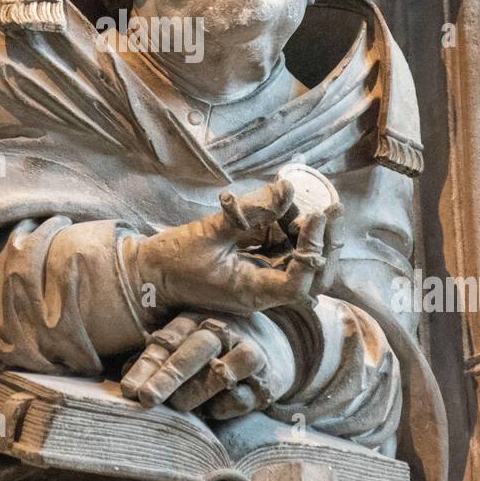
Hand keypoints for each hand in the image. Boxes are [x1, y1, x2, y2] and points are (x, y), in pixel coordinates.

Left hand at [120, 310, 294, 418]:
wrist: (270, 348)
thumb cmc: (211, 347)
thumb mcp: (184, 341)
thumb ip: (157, 358)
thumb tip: (125, 380)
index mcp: (195, 318)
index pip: (168, 341)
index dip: (147, 365)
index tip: (129, 390)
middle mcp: (221, 331)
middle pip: (195, 350)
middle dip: (170, 376)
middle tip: (147, 399)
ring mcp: (247, 352)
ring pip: (222, 372)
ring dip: (197, 391)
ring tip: (179, 406)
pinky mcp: (266, 380)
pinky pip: (243, 397)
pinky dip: (224, 407)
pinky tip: (210, 411)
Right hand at [125, 177, 343, 319]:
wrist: (150, 275)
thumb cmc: (174, 260)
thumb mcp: (211, 231)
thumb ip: (251, 211)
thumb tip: (287, 187)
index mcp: (253, 293)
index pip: (300, 280)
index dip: (314, 248)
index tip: (316, 216)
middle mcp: (263, 292)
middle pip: (312, 276)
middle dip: (323, 242)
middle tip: (329, 208)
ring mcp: (260, 282)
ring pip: (300, 261)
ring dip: (305, 232)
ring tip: (296, 201)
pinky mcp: (255, 270)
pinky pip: (282, 252)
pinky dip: (287, 231)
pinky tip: (283, 207)